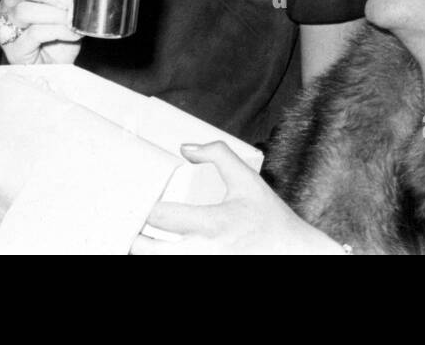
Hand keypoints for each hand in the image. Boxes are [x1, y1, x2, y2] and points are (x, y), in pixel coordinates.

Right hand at [0, 0, 81, 65]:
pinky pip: (33, 34)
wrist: (59, 67)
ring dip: (54, 13)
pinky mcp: (14, 49)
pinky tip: (72, 33)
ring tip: (71, 19)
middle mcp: (8, 6)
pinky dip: (57, 30)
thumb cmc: (60, 36)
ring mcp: (7, 28)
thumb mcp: (68, 6)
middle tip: (67, 0)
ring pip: (23, 10)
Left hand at [130, 142, 343, 254]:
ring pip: (157, 263)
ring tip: (144, 240)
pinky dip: (164, 258)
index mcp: (213, 223)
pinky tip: (162, 250)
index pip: (161, 217)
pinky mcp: (206, 275)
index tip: (143, 201)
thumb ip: (218, 155)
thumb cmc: (269, 219)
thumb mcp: (247, 180)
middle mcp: (204, 251)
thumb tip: (185, 148)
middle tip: (131, 225)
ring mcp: (204, 267)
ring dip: (146, 251)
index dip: (144, 207)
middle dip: (134, 237)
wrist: (293, 254)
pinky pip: (172, 270)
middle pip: (147, 250)